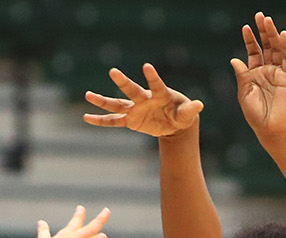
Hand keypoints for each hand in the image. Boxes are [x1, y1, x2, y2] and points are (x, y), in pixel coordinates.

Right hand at [83, 63, 204, 137]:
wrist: (173, 123)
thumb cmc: (181, 115)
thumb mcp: (187, 115)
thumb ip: (190, 110)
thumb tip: (199, 105)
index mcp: (160, 95)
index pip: (156, 85)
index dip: (152, 77)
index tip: (146, 66)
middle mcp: (144, 99)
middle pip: (132, 91)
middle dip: (123, 82)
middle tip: (113, 71)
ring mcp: (135, 109)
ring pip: (117, 104)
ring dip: (103, 100)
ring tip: (87, 95)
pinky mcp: (131, 120)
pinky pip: (113, 121)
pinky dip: (101, 121)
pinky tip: (86, 118)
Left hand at [232, 12, 285, 139]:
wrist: (269, 129)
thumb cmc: (255, 115)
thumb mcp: (244, 93)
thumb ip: (242, 75)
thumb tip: (234, 59)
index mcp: (254, 74)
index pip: (253, 52)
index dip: (249, 40)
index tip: (245, 28)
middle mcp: (267, 71)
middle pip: (266, 46)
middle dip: (263, 31)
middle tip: (259, 16)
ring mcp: (278, 73)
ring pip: (277, 49)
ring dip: (273, 35)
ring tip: (268, 21)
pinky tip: (282, 35)